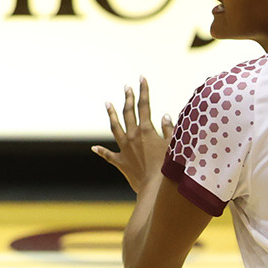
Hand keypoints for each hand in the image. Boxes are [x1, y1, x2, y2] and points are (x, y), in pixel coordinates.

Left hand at [94, 78, 172, 194]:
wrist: (155, 188)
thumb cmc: (169, 168)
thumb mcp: (173, 146)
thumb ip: (169, 130)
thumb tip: (164, 116)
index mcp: (146, 130)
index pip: (144, 106)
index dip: (143, 91)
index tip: (141, 78)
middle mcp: (132, 136)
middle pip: (128, 113)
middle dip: (128, 98)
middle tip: (126, 87)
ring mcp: (124, 148)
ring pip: (115, 127)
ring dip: (111, 115)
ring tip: (107, 104)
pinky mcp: (119, 161)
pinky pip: (108, 154)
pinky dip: (101, 150)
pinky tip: (94, 148)